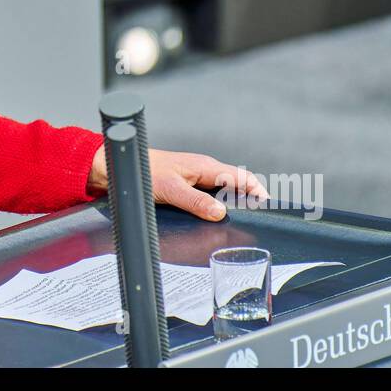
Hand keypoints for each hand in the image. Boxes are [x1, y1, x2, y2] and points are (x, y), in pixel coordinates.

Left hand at [87, 147, 268, 221]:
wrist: (121, 168)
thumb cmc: (143, 173)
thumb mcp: (171, 190)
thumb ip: (196, 202)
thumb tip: (220, 214)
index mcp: (206, 167)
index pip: (242, 177)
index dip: (258, 192)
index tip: (269, 208)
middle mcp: (204, 171)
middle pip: (236, 186)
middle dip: (249, 201)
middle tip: (257, 221)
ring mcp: (196, 178)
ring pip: (223, 192)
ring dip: (231, 206)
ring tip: (240, 223)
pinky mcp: (187, 186)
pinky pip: (209, 197)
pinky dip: (216, 207)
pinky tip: (214, 220)